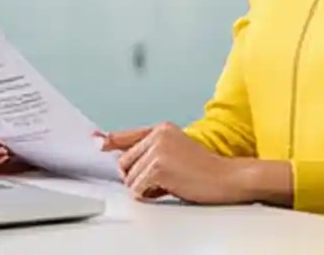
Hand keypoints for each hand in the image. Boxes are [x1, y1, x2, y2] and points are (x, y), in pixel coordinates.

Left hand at [110, 122, 250, 204]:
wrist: (227, 178)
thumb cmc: (204, 170)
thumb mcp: (174, 152)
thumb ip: (149, 152)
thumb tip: (120, 158)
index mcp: (162, 129)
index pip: (126, 135)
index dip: (110, 141)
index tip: (97, 141)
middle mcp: (158, 135)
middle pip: (124, 161)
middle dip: (135, 176)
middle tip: (158, 181)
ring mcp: (157, 149)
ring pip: (129, 177)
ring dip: (143, 187)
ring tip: (168, 184)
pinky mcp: (158, 166)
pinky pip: (137, 188)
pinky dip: (147, 194)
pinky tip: (166, 190)